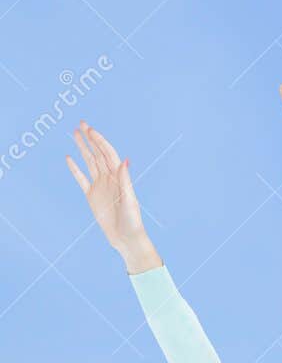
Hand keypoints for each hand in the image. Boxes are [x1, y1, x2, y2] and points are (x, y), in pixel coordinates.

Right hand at [66, 122, 156, 269]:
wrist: (126, 238)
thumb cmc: (133, 221)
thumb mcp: (130, 200)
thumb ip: (125, 180)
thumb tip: (124, 160)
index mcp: (119, 177)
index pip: (108, 154)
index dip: (100, 141)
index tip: (89, 130)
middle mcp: (109, 178)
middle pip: (98, 154)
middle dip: (90, 139)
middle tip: (81, 124)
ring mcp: (100, 186)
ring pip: (89, 162)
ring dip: (83, 148)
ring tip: (75, 134)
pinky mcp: (91, 196)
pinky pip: (81, 179)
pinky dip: (75, 169)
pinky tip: (69, 158)